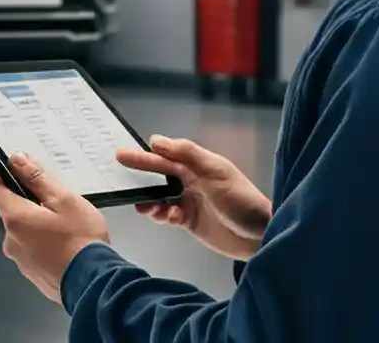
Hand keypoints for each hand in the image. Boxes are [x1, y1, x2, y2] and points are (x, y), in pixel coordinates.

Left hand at [0, 152, 110, 303]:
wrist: (94, 283)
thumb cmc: (81, 238)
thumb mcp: (63, 200)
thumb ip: (37, 178)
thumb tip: (16, 160)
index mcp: (15, 219)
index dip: (2, 177)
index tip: (12, 168)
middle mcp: (10, 241)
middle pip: (12, 213)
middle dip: (29, 204)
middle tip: (55, 202)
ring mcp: (20, 261)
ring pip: (24, 234)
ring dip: (37, 226)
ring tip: (65, 227)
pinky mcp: (32, 275)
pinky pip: (33, 252)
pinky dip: (43, 245)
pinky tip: (64, 246)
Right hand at [117, 135, 271, 259]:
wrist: (259, 237)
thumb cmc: (242, 200)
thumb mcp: (216, 173)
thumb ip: (188, 155)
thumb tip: (157, 140)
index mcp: (199, 165)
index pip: (168, 155)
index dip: (147, 153)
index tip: (125, 151)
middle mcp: (192, 180)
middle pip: (160, 173)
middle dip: (140, 170)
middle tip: (119, 164)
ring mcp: (189, 201)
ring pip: (159, 196)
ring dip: (149, 198)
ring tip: (143, 204)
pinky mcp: (189, 220)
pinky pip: (166, 215)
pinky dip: (160, 214)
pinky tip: (162, 216)